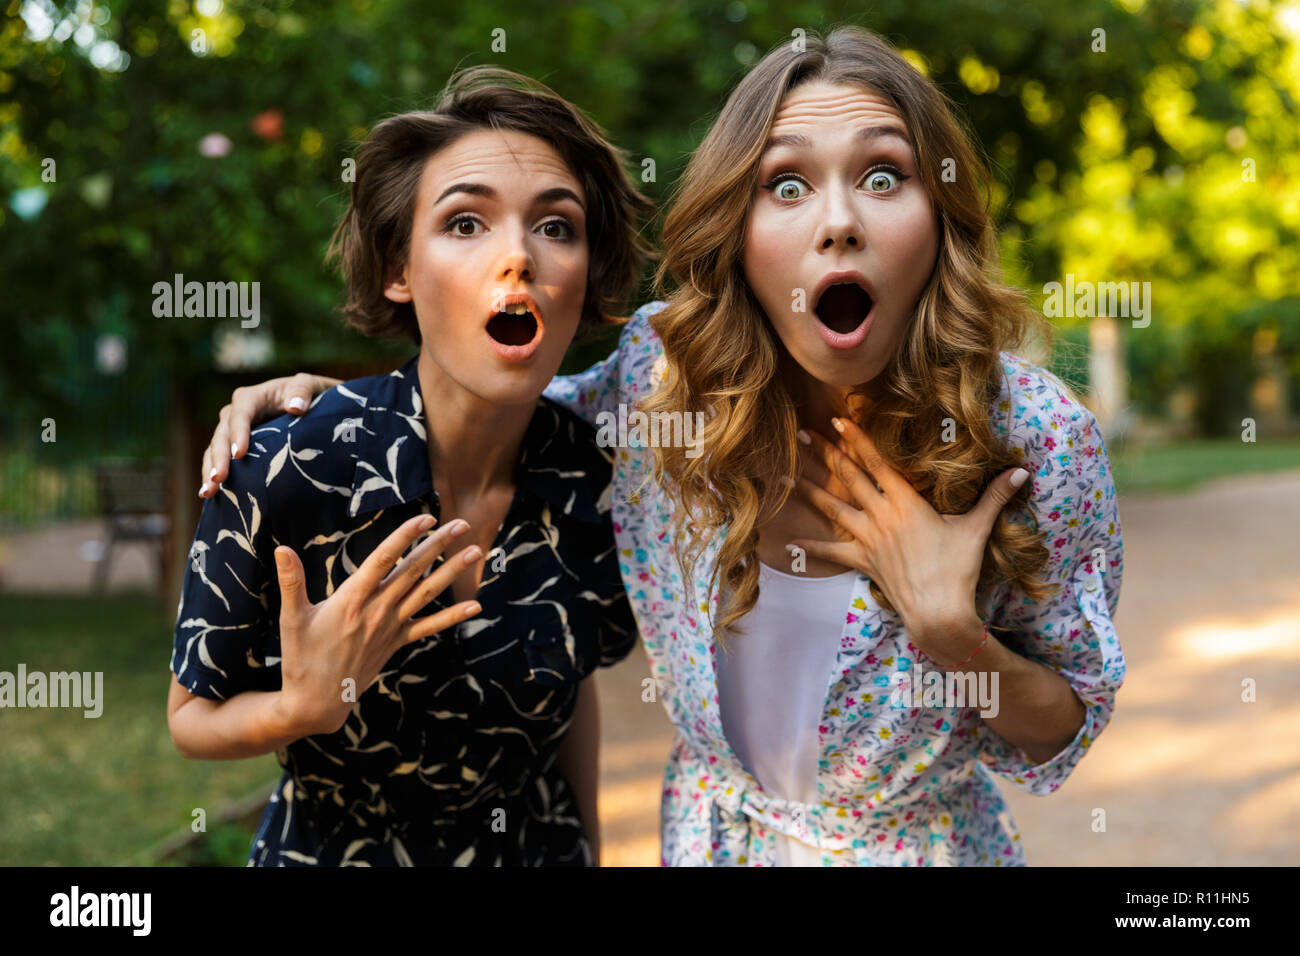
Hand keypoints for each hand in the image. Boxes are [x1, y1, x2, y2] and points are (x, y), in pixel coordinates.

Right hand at [199, 372, 341, 497]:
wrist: (311, 406)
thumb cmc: (310, 394)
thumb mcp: (311, 386)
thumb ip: (303, 391)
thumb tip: (295, 407)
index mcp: (253, 397)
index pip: (241, 413)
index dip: (238, 433)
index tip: (240, 454)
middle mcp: (237, 413)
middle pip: (222, 434)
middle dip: (219, 457)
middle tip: (217, 479)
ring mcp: (233, 432)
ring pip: (215, 449)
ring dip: (210, 470)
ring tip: (208, 492)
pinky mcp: (235, 447)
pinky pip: (220, 461)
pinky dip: (213, 476)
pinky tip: (211, 496)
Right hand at [272, 513, 481, 737]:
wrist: (317, 702)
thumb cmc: (301, 657)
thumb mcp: (291, 618)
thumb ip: (291, 581)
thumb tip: (281, 547)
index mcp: (352, 598)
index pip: (384, 559)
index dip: (406, 536)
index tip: (426, 517)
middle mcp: (377, 610)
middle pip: (413, 570)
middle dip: (439, 545)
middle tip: (462, 523)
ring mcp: (391, 627)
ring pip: (427, 593)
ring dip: (452, 572)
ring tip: (476, 551)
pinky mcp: (397, 643)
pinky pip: (430, 626)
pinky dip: (453, 616)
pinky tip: (475, 606)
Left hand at [789, 416, 1028, 658]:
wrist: (938, 613)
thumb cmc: (958, 570)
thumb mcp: (977, 529)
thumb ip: (995, 496)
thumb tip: (1023, 471)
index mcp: (906, 503)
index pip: (876, 463)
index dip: (857, 439)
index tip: (838, 419)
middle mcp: (881, 517)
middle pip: (848, 478)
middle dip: (826, 454)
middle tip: (803, 434)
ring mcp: (868, 540)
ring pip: (833, 509)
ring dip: (810, 489)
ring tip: (788, 474)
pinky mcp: (863, 562)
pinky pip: (832, 552)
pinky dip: (812, 547)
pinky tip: (790, 541)